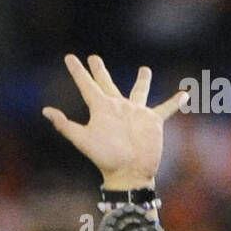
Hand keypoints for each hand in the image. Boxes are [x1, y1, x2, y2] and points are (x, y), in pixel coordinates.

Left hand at [42, 57, 185, 189]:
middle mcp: (118, 108)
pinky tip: (185, 94)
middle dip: (100, 71)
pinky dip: (175, 102)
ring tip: (144, 70)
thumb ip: (65, 126)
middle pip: (107, 84)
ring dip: (143, 81)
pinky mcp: (153, 121)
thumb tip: (45, 111)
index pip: (86, 86)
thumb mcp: (83, 140)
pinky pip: (166, 108)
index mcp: (101, 109)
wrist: (129, 173)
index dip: (78, 72)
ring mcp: (136, 113)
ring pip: (139, 91)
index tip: (69, 57)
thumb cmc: (106, 158)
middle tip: (95, 58)